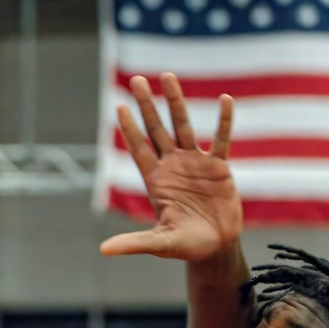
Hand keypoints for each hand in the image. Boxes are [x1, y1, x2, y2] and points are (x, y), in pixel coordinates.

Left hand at [101, 72, 240, 261]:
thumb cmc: (184, 246)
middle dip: (147, 104)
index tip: (118, 106)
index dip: (129, 128)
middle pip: (156, 129)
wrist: (215, 248)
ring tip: (168, 76)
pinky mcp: (219, 168)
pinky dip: (223, 121)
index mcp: (156, 181)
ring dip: (176, 102)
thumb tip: (103, 251)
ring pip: (184, 126)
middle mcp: (172, 166)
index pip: (138, 148)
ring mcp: (195, 164)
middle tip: (136, 79)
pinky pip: (222, 140)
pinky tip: (224, 99)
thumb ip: (133, 243)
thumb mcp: (158, 243)